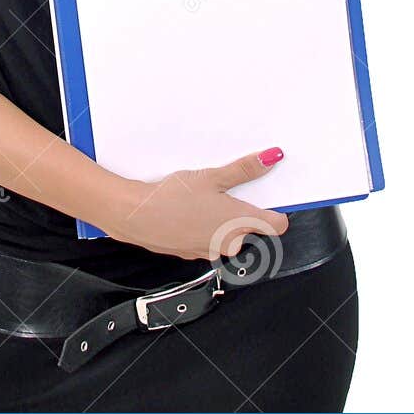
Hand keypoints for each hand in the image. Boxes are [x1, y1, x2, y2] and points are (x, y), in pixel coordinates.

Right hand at [97, 148, 291, 261]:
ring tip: (202, 198)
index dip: (277, 211)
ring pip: (227, 235)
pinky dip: (203, 227)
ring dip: (221, 220)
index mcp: (240, 223)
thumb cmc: (174, 197)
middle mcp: (230, 242)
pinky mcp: (193, 253)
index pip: (277, 225)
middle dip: (242, 211)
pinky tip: (187, 212)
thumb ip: (244, 170)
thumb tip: (272, 159)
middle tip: (226, 190)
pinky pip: (208, 240)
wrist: (137, 216)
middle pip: (250, 229)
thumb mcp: (212, 176)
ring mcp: (211, 251)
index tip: (270, 197)